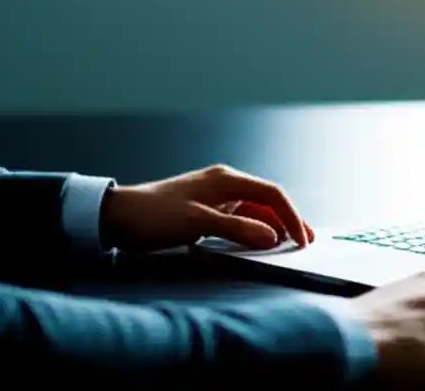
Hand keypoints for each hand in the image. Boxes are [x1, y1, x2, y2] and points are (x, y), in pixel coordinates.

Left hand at [99, 164, 315, 252]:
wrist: (118, 217)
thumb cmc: (155, 216)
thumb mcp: (198, 223)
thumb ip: (238, 228)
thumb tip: (272, 236)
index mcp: (225, 179)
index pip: (272, 193)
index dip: (292, 215)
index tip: (302, 239)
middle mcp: (223, 184)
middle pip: (267, 199)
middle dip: (288, 219)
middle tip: (306, 242)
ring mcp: (214, 197)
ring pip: (254, 210)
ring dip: (271, 226)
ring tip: (287, 245)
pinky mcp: (204, 211)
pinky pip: (239, 218)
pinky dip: (253, 230)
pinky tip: (258, 243)